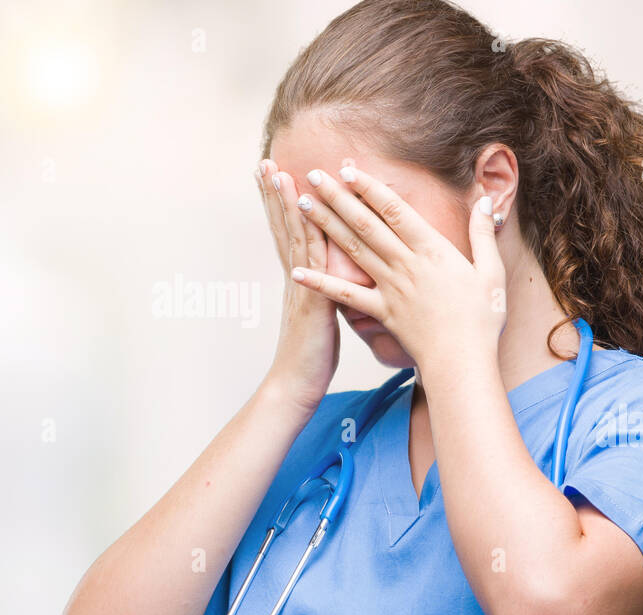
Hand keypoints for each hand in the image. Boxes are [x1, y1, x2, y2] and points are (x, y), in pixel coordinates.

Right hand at [255, 159, 339, 412]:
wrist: (297, 384)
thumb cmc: (313, 357)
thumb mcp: (322, 320)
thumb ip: (327, 298)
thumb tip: (337, 287)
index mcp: (301, 281)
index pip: (289, 236)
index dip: (282, 208)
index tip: (276, 179)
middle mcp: (297, 277)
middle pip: (283, 228)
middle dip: (274, 194)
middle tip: (265, 162)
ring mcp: (301, 284)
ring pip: (291, 235)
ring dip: (283, 201)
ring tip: (274, 170)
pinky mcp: (312, 295)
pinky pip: (309, 256)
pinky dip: (305, 229)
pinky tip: (304, 207)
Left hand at [286, 166, 505, 366]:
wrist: (463, 362)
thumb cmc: (483, 319)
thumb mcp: (492, 272)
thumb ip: (483, 234)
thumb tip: (483, 201)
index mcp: (433, 251)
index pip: (395, 210)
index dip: (370, 187)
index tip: (348, 169)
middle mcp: (406, 264)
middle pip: (366, 223)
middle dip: (338, 197)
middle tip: (313, 175)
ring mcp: (390, 288)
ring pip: (352, 249)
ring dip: (325, 224)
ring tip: (302, 203)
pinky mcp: (381, 312)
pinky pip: (346, 296)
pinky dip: (320, 283)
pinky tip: (296, 272)